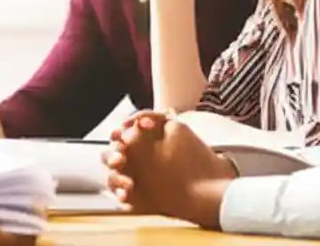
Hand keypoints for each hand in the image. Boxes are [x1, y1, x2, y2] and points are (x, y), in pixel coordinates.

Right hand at [102, 109, 236, 228]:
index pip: (117, 138)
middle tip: (121, 159)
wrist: (210, 185)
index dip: (116, 136)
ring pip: (112, 179)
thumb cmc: (193, 155)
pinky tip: (128, 194)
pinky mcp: (138, 201)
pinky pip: (122, 200)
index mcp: (139, 145)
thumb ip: (155, 118)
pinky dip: (122, 197)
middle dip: (112, 157)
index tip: (122, 136)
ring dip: (115, 179)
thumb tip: (138, 120)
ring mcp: (134, 182)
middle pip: (109, 157)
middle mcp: (133, 163)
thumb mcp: (177, 129)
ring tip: (128, 183)